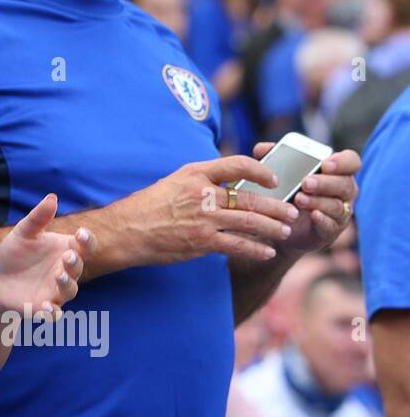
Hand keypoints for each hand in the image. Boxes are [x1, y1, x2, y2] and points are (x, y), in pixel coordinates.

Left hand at [0, 194, 92, 317]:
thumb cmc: (15, 254)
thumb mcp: (23, 233)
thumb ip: (38, 218)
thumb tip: (52, 197)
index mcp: (65, 250)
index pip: (85, 246)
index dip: (87, 241)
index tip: (81, 234)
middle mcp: (65, 271)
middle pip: (78, 268)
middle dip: (75, 263)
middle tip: (67, 257)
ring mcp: (56, 291)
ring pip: (69, 290)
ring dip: (66, 283)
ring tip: (58, 275)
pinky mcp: (43, 308)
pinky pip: (53, 313)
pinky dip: (52, 312)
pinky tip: (46, 307)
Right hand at [118, 155, 298, 265]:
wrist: (126, 230)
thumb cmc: (149, 206)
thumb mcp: (175, 182)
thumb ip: (201, 181)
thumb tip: (228, 184)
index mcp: (196, 173)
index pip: (238, 164)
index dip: (261, 171)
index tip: (273, 180)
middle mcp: (202, 193)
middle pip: (249, 197)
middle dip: (276, 206)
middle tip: (291, 211)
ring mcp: (203, 218)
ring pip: (249, 221)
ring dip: (272, 227)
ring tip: (284, 230)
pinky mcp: (201, 241)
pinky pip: (237, 244)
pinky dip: (256, 249)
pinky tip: (267, 252)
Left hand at [251, 142, 358, 255]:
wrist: (283, 225)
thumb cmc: (288, 192)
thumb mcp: (281, 174)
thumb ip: (274, 158)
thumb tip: (263, 148)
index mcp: (336, 172)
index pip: (351, 161)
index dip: (342, 161)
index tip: (325, 163)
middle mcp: (344, 190)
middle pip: (345, 184)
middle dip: (325, 182)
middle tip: (305, 182)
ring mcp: (340, 212)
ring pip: (337, 205)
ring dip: (318, 201)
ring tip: (299, 198)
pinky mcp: (331, 230)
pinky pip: (331, 225)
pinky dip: (323, 220)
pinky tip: (313, 215)